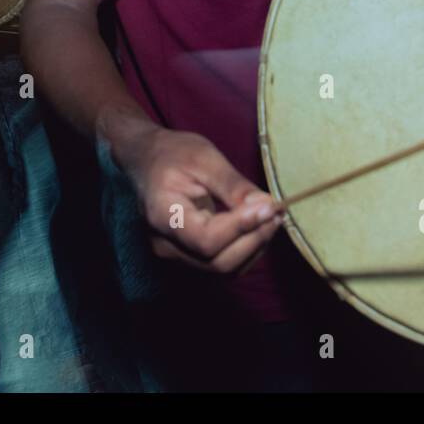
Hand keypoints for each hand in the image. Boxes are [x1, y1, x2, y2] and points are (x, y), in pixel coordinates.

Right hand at [118, 127, 281, 273]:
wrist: (147, 160)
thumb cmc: (172, 153)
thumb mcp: (204, 158)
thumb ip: (234, 186)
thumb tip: (267, 206)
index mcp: (163, 216)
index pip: (206, 240)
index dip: (241, 228)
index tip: (269, 207)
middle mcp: (165, 245)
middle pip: (218, 263)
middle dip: (254, 239)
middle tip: (276, 212)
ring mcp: (175, 255)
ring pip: (224, 270)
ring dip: (254, 247)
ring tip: (271, 217)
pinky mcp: (189, 257)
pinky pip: (222, 264)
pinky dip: (245, 249)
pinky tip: (257, 226)